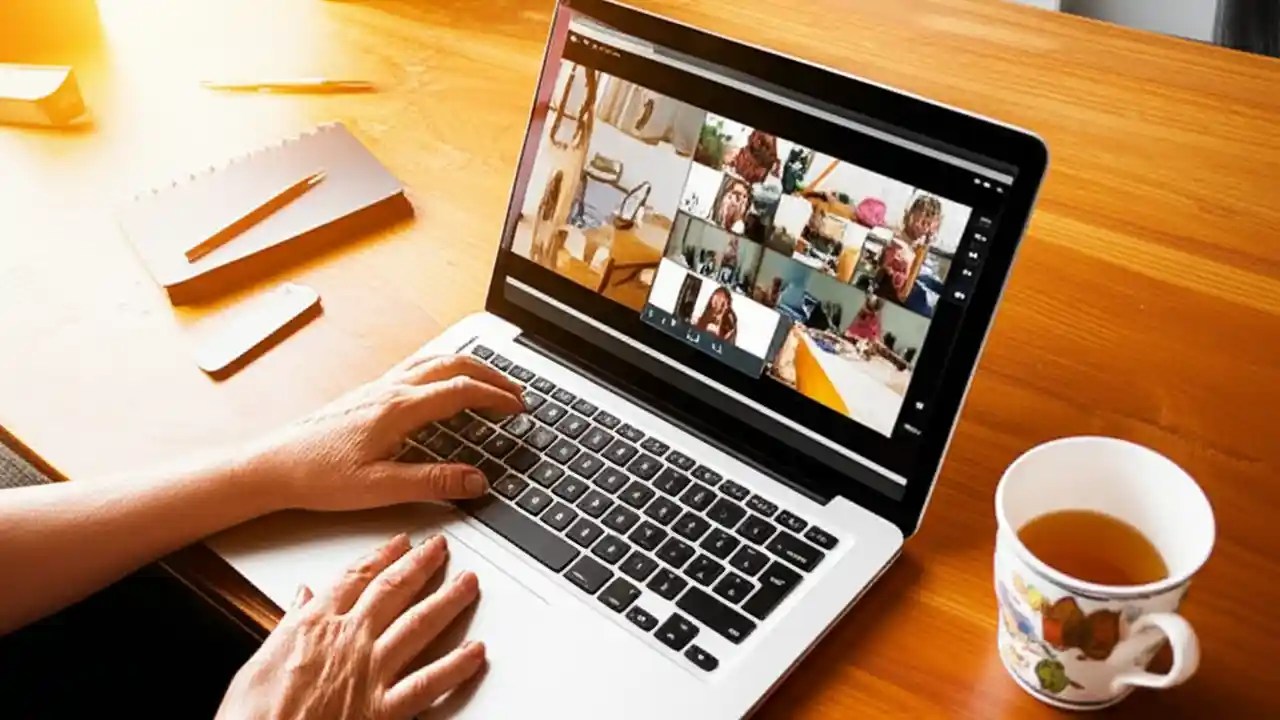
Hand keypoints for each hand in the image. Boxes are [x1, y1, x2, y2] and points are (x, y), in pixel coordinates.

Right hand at [217, 534, 483, 719]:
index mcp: (315, 624)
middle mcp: (349, 639)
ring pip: (419, 625)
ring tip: (469, 583)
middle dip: (421, 564)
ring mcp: (371, 671)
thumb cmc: (253, 714)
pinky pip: (428, 682)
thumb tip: (301, 598)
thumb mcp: (258, 661)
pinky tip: (476, 651)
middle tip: (442, 547)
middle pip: (393, 590)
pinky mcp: (385, 708)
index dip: (384, 554)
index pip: (357, 576)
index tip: (402, 542)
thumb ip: (288, 624)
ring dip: (448, 600)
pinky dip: (456, 666)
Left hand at [240, 351, 524, 512]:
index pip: (461, 391)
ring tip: (493, 380)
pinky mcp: (369, 392)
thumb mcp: (380, 488)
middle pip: (454, 364)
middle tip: (517, 392)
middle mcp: (390, 389)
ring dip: (470, 365)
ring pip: (436, 359)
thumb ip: (432, 482)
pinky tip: (447, 379)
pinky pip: (418, 366)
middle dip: (492, 375)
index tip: (519, 408)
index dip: (496, 397)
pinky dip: (446, 366)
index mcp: (398, 409)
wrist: (274, 465)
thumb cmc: (319, 477)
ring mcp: (379, 386)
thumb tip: (476, 480)